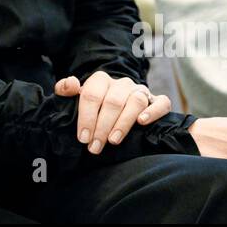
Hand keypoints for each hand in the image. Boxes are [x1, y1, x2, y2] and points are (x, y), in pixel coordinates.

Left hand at [54, 71, 171, 154]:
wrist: (115, 107)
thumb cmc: (93, 107)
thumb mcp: (75, 98)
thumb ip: (65, 89)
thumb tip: (71, 84)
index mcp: (101, 80)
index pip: (92, 94)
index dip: (86, 117)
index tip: (83, 138)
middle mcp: (122, 83)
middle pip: (113, 101)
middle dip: (102, 126)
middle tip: (95, 147)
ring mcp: (140, 90)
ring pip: (136, 101)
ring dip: (124, 122)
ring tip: (113, 140)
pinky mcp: (156, 100)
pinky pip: (161, 102)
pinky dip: (153, 111)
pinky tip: (142, 122)